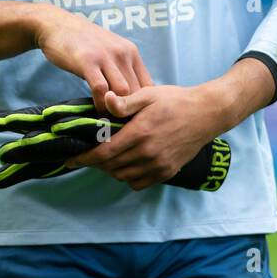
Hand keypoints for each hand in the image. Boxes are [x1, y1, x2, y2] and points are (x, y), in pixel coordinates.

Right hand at [32, 8, 153, 111]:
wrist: (57, 25)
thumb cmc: (83, 43)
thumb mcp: (109, 51)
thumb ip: (121, 70)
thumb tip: (131, 98)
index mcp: (131, 52)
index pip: (148, 85)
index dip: (143, 105)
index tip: (133, 118)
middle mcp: (123, 53)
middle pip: (137, 91)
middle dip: (131, 111)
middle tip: (122, 126)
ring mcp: (106, 56)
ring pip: (122, 91)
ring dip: (117, 110)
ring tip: (110, 121)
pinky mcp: (88, 61)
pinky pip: (101, 89)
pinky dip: (101, 104)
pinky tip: (96, 111)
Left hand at [65, 85, 224, 190]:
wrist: (206, 114)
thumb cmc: (175, 101)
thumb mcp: (148, 94)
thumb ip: (125, 102)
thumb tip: (104, 100)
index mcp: (140, 133)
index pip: (104, 152)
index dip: (84, 158)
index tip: (70, 159)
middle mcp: (148, 153)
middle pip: (110, 166)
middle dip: (96, 162)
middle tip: (89, 153)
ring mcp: (158, 165)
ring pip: (123, 176)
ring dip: (111, 169)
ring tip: (108, 156)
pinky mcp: (167, 172)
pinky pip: (138, 183)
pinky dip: (128, 177)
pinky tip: (127, 163)